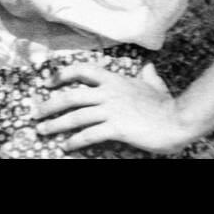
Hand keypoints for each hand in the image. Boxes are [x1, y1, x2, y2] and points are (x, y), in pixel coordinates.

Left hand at [31, 61, 196, 155]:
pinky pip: (90, 134)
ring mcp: (111, 110)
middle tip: (35, 113)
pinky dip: (75, 141)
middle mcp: (108, 92)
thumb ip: (147, 75)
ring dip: (56, 124)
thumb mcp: (154, 84)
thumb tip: (148, 66)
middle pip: (71, 96)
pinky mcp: (117, 128)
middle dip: (49, 105)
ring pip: (76, 116)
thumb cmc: (165, 104)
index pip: (82, 70)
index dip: (62, 74)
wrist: (177, 119)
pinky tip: (66, 146)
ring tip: (43, 131)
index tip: (48, 82)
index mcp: (114, 80)